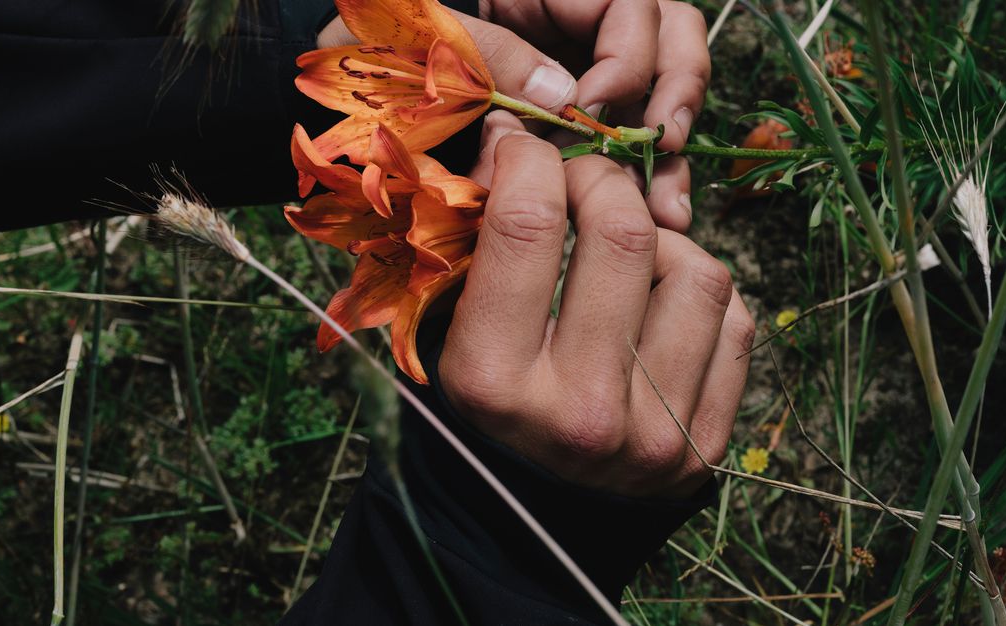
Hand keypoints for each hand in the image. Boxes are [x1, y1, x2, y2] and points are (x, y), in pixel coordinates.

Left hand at [319, 0, 710, 232]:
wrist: (330, 90)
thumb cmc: (368, 48)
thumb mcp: (426, 42)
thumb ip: (493, 60)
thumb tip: (570, 104)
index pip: (626, 1)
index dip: (627, 52)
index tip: (591, 107)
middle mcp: (572, 25)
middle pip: (666, 36)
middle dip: (674, 88)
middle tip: (662, 144)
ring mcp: (577, 73)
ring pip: (658, 93)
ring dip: (665, 148)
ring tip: (667, 209)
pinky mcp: (570, 127)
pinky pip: (623, 143)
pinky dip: (641, 180)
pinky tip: (652, 224)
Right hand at [442, 112, 753, 498]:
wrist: (527, 530)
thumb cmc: (479, 416)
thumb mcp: (445, 341)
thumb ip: (472, 248)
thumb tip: (514, 137)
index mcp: (493, 383)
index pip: (527, 226)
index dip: (527, 160)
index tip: (523, 151)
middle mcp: (578, 413)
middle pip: (621, 233)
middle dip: (600, 179)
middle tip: (581, 182)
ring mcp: (653, 435)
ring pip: (696, 270)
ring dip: (660, 240)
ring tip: (626, 256)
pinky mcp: (705, 448)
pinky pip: (735, 320)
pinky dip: (698, 292)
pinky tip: (661, 303)